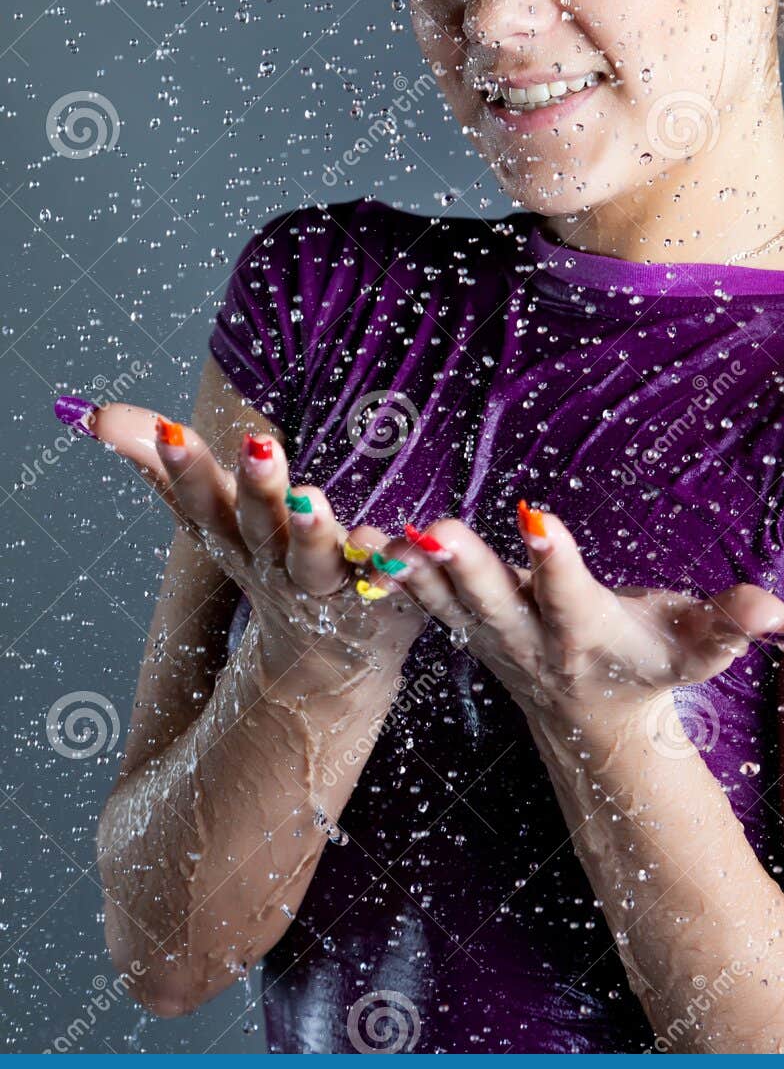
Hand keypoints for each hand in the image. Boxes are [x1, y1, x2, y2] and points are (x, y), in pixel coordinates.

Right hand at [55, 397, 423, 688]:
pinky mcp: (383, 602)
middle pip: (261, 528)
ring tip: (312, 498)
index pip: (202, 502)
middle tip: (258, 446)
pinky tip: (407, 542)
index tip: (171, 429)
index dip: (185, 469)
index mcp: (232, 538)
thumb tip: (92, 414)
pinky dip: (397, 566)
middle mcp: (273, 565)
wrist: (326, 654)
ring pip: (318, 562)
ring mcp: (327, 588)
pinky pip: (391, 583)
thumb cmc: (267, 559)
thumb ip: (163, 464)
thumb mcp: (213, 514)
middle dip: (257, 490)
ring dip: (314, 532)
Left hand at [379, 506, 783, 726]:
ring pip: (444, 603)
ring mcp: (491, 640)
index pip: (570, 595)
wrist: (595, 728)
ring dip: (409, 573)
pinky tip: (357, 543)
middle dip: (465, 567)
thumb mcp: (695, 652)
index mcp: (586, 634)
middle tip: (433, 528)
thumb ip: (729, 626)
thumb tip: (775, 609)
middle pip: (494, 602)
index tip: (536, 518)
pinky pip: (421, 603)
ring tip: (374, 535)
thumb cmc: (652, 668)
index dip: (555, 561)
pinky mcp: (465, 628)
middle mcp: (531, 641)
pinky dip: (390, 578)